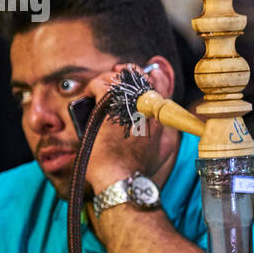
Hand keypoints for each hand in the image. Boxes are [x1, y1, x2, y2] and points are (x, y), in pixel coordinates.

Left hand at [81, 62, 156, 189]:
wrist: (121, 179)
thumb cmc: (137, 170)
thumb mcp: (162, 151)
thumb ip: (164, 133)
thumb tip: (162, 125)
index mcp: (160, 116)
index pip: (160, 83)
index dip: (149, 75)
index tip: (137, 74)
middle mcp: (148, 106)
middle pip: (139, 76)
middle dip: (124, 74)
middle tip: (114, 76)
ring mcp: (129, 104)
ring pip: (117, 78)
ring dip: (106, 81)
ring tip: (98, 91)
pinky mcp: (109, 106)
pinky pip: (100, 83)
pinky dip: (92, 86)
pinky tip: (89, 95)